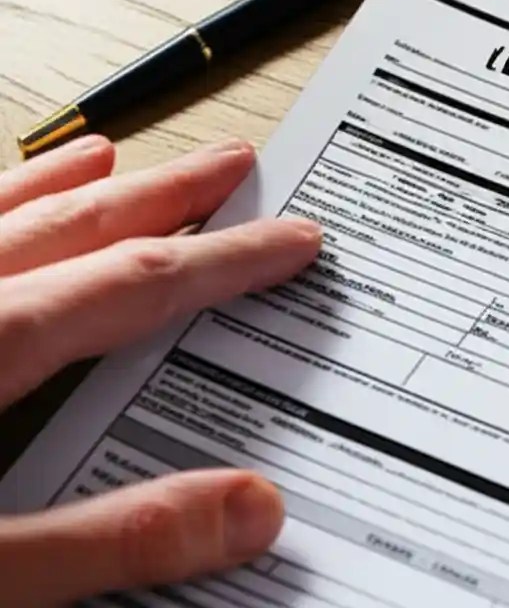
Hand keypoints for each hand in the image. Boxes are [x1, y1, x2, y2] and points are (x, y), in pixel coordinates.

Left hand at [0, 136, 320, 605]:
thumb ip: (114, 541)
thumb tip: (251, 514)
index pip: (133, 286)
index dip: (224, 262)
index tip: (291, 240)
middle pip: (78, 228)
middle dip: (166, 195)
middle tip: (232, 164)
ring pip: (2, 217)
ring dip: (68, 187)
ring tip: (116, 156)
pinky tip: (6, 201)